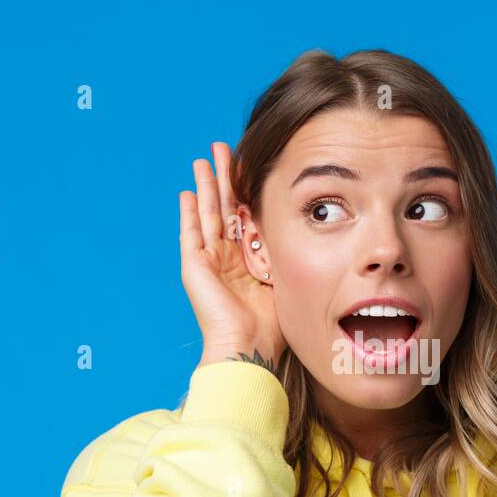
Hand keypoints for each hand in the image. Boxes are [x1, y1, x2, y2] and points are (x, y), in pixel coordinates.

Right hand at [179, 142, 285, 371]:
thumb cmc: (274, 325)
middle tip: (224, 148)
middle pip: (224, 207)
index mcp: (250, 261)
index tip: (253, 165)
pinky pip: (190, 234)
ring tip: (204, 159)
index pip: (247, 216)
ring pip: (206, 214)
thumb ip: (289, 253)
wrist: (250, 348)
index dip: (248, 191)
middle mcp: (228, 258)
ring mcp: (209, 261)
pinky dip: (188, 213)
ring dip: (205, 186)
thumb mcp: (287, 278)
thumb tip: (310, 228)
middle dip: (225, 177)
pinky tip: (187, 192)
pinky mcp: (195, 267)